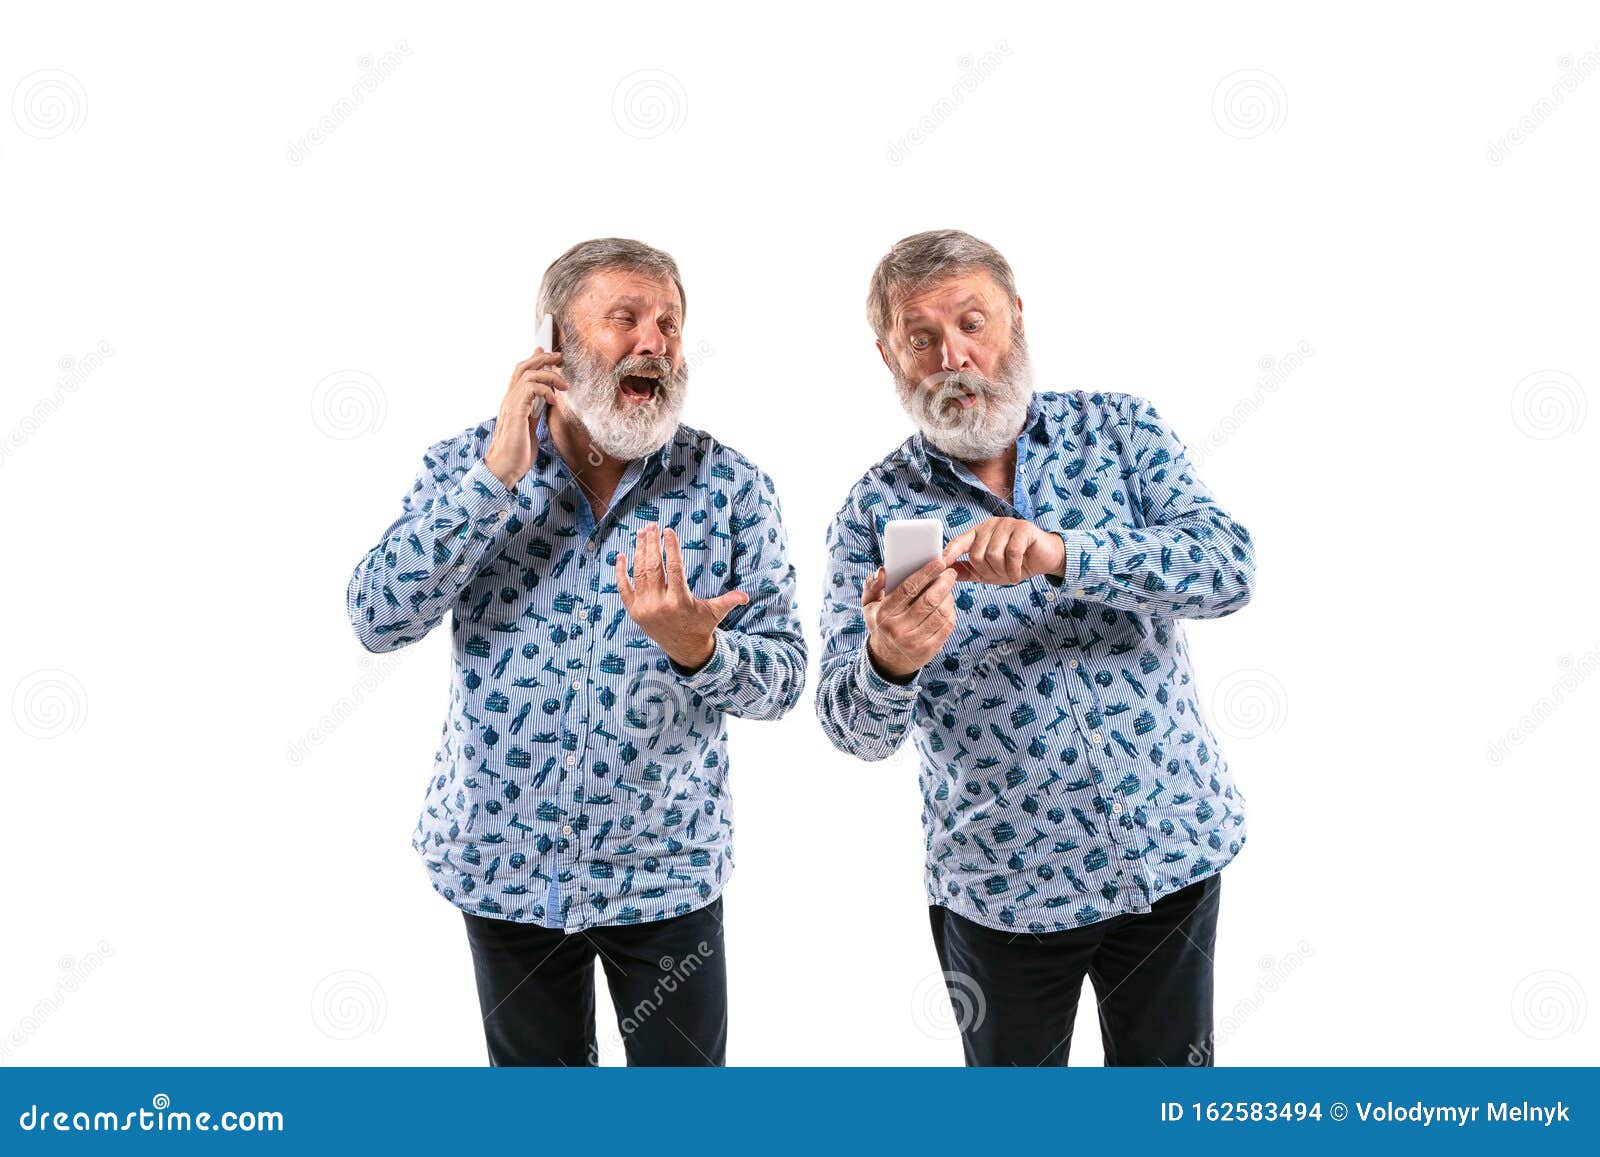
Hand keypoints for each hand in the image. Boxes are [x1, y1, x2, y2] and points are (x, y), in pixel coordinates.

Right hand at [484, 349, 567, 488]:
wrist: (506, 468)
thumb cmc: (518, 452)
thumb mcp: (531, 428)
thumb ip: (534, 412)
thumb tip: (543, 402)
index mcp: (513, 403)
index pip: (521, 374)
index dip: (534, 361)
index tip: (549, 356)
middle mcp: (509, 400)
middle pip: (522, 367)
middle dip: (542, 358)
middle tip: (559, 357)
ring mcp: (510, 404)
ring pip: (527, 374)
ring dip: (549, 375)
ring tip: (564, 385)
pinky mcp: (515, 412)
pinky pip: (530, 388)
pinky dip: (545, 390)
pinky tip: (553, 401)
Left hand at [616, 523, 749, 670]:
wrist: (684, 650)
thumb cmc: (702, 625)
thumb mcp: (716, 612)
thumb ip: (729, 601)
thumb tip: (746, 596)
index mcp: (680, 601)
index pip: (674, 568)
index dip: (671, 547)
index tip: (669, 530)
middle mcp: (659, 605)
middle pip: (654, 567)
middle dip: (652, 543)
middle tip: (652, 525)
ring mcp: (644, 608)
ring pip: (639, 573)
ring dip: (639, 551)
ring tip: (642, 533)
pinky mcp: (634, 612)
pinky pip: (624, 588)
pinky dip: (621, 572)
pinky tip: (621, 555)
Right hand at [862, 551, 960, 681]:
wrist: (887, 660)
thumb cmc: (880, 624)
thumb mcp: (868, 606)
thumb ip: (872, 586)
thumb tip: (882, 571)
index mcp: (884, 614)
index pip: (908, 589)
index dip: (926, 573)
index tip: (939, 562)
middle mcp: (898, 629)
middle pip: (929, 601)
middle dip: (943, 583)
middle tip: (950, 573)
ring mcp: (914, 642)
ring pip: (941, 613)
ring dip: (949, 597)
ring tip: (949, 588)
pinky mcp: (928, 650)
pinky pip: (946, 627)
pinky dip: (951, 613)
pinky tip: (949, 605)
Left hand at [944, 517, 1064, 585]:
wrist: (1045, 559)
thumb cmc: (1015, 563)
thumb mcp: (988, 571)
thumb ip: (967, 570)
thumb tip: (944, 572)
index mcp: (978, 533)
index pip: (959, 541)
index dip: (949, 553)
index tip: (940, 565)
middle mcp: (990, 525)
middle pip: (977, 554)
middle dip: (988, 572)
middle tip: (1000, 576)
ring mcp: (1007, 524)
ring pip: (994, 554)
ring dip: (1002, 571)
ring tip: (1010, 573)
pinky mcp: (1023, 528)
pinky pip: (1012, 553)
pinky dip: (1014, 569)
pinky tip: (1018, 574)